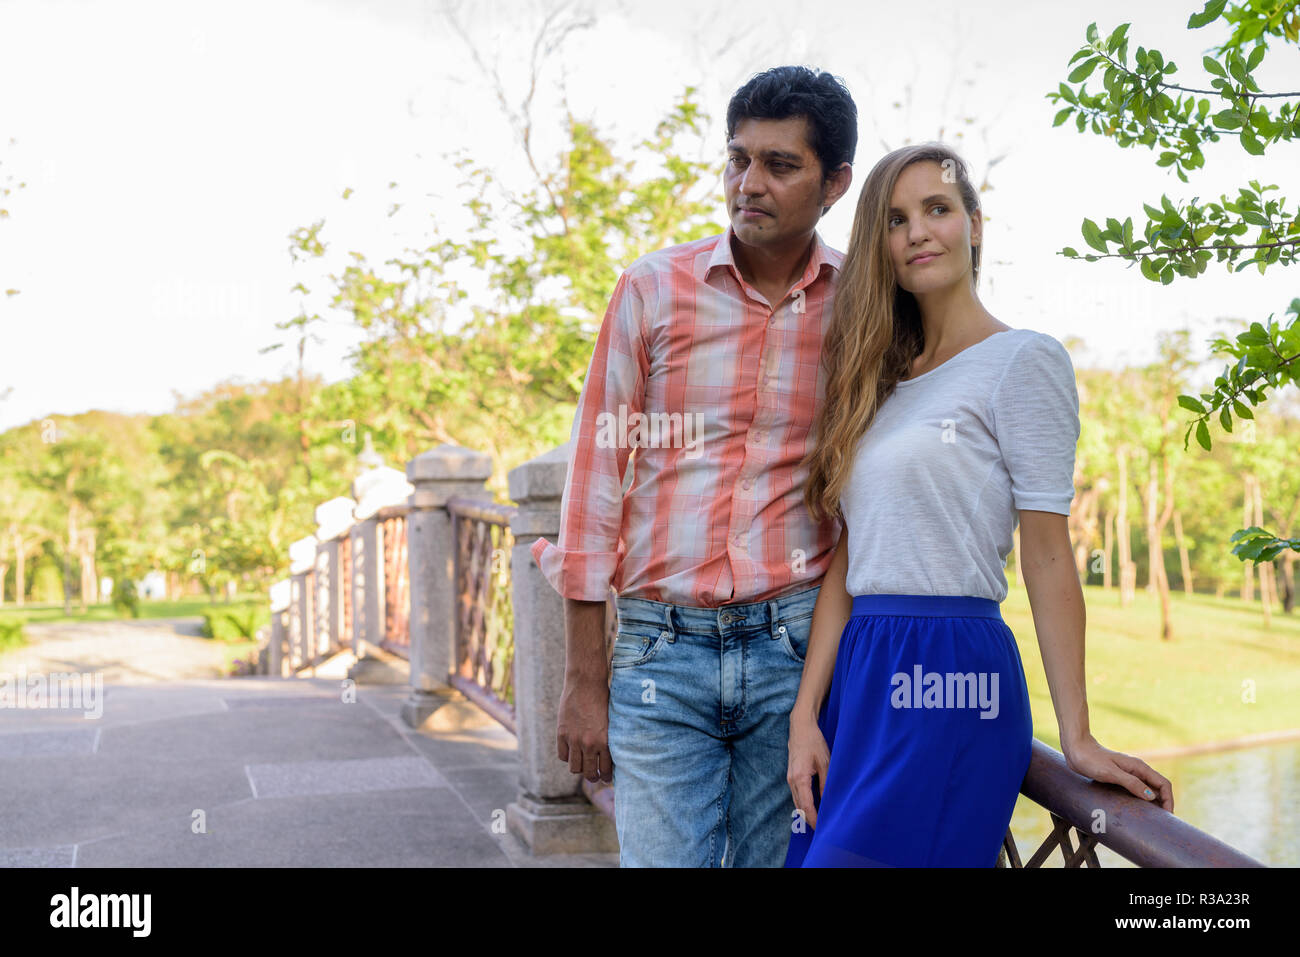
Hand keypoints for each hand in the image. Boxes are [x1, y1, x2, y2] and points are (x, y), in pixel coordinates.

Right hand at [556, 672, 612, 783]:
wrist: (586, 682)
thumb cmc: (603, 698)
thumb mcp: (612, 720)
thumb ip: (609, 738)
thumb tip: (611, 754)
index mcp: (605, 741)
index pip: (605, 769)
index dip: (606, 776)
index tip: (606, 776)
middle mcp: (589, 743)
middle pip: (589, 773)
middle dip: (593, 776)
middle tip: (595, 775)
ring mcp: (574, 739)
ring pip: (574, 768)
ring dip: (579, 768)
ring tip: (582, 766)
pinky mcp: (562, 733)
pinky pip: (562, 755)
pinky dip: (567, 756)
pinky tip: (572, 752)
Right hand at [787, 711, 830, 829]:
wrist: (800, 728)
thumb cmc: (814, 743)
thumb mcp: (825, 763)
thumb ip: (826, 784)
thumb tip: (829, 802)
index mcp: (800, 779)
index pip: (807, 806)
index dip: (814, 820)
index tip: (822, 830)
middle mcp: (792, 781)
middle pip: (799, 807)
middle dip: (809, 820)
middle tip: (822, 830)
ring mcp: (789, 779)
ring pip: (797, 802)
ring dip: (806, 813)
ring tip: (818, 822)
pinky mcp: (791, 775)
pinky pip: (796, 795)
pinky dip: (803, 804)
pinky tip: (812, 807)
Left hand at [1064, 733, 1173, 811]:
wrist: (1076, 749)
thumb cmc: (1091, 759)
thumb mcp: (1111, 773)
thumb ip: (1131, 783)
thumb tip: (1151, 796)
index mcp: (1139, 767)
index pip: (1163, 784)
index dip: (1168, 800)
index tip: (1168, 815)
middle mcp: (1137, 770)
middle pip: (1158, 788)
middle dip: (1163, 803)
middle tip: (1162, 822)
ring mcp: (1128, 774)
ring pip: (1147, 790)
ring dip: (1152, 803)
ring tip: (1152, 819)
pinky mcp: (1119, 778)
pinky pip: (1136, 790)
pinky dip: (1140, 800)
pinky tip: (1136, 810)